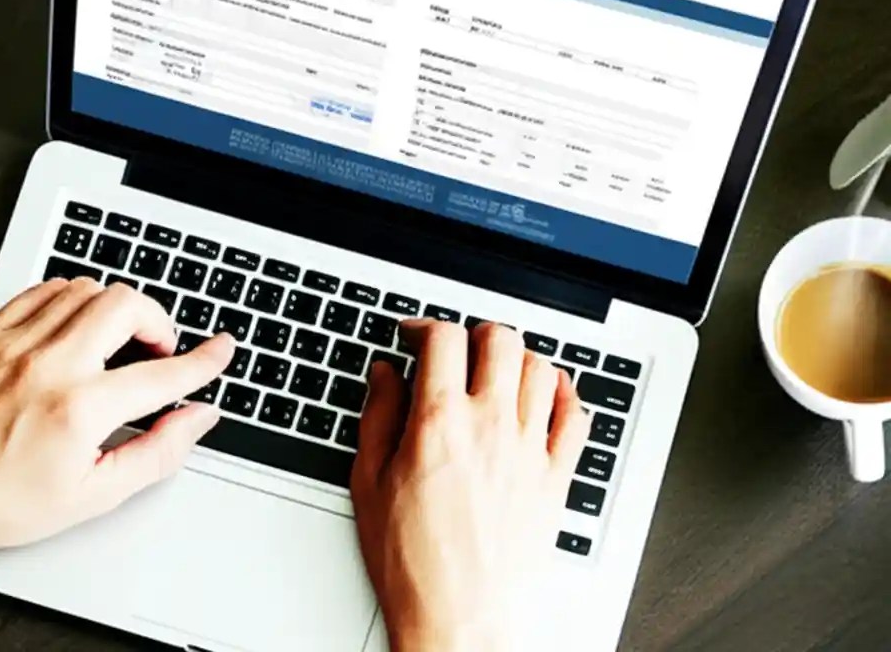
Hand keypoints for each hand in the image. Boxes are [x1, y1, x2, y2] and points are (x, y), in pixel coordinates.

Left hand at [0, 278, 233, 557]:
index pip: (162, 373)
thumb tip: (196, 418)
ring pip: (87, 288)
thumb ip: (156, 452)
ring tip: (117, 341)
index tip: (220, 350)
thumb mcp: (93, 496)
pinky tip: (75, 329)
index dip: (203, 361)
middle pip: (127, 305)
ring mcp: (15, 342)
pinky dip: (72, 300)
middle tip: (158, 351)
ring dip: (115, 308)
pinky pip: (45, 290)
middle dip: (158, 323)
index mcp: (78, 410)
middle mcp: (48, 365)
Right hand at [351, 321, 590, 651]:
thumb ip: (377, 416)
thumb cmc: (412, 563)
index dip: (424, 326)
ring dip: (518, 358)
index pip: (443, 338)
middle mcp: (490, 426)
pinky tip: (548, 394)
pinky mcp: (556, 478)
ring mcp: (529, 450)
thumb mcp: (368, 482)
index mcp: (439, 423)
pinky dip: (566, 394)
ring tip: (497, 370)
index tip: (413, 337)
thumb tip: (384, 376)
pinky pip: (576, 417)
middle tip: (458, 349)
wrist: (459, 618)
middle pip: (500, 340)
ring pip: (541, 369)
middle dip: (475, 333)